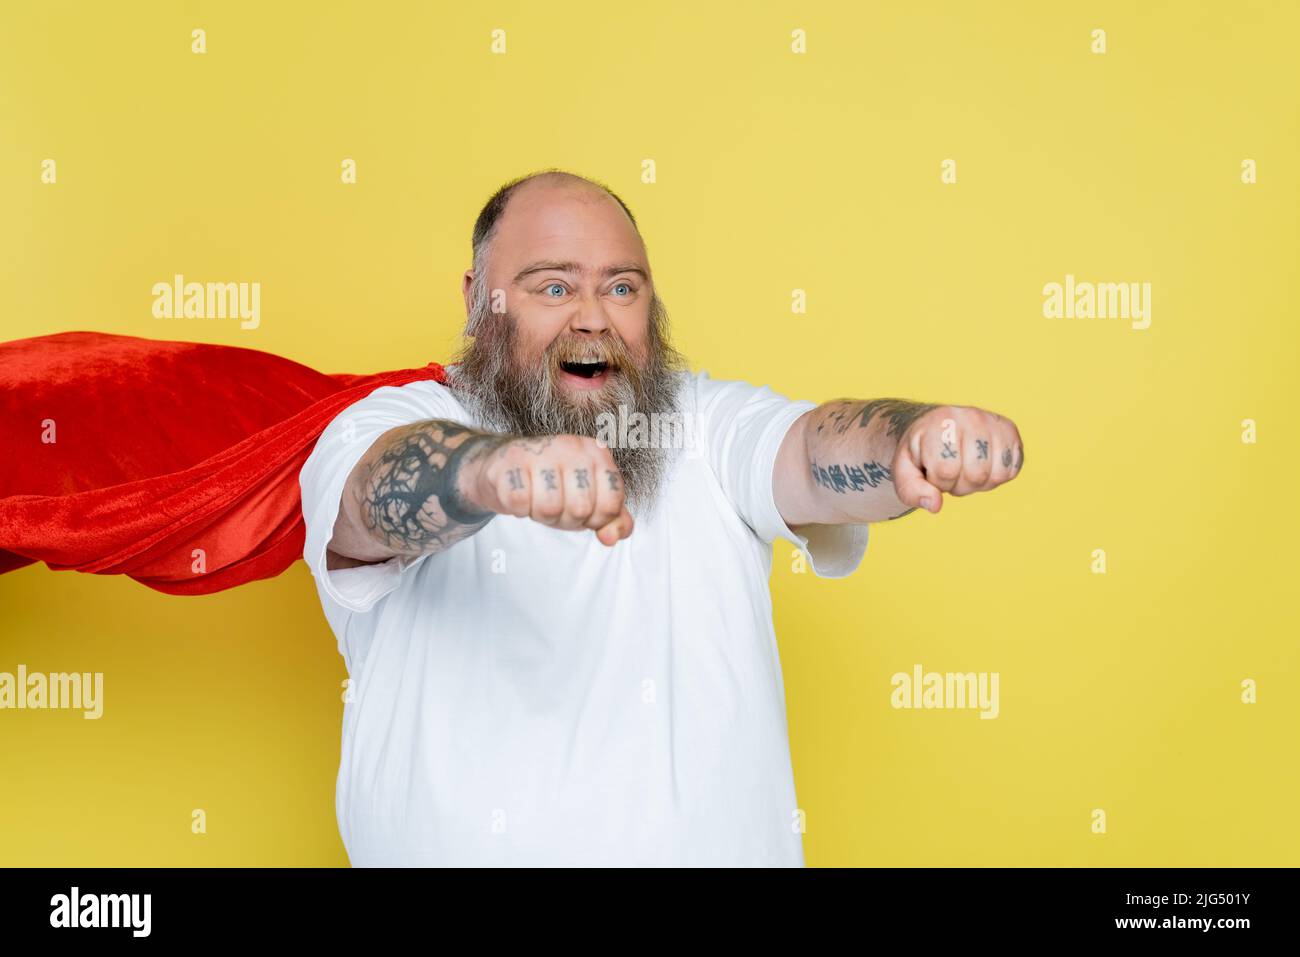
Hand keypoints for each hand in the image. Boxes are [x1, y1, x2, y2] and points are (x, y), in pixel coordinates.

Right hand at [467, 434, 632, 545]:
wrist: (504, 466)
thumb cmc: (552, 484)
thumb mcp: (589, 500)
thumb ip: (612, 519)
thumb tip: (611, 538)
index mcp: (597, 453)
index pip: (611, 504)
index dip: (596, 520)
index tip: (583, 510)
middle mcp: (571, 446)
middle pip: (580, 509)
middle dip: (566, 519)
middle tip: (555, 504)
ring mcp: (540, 450)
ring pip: (549, 508)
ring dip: (540, 515)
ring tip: (537, 499)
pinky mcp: (510, 460)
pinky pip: (519, 502)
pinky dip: (518, 508)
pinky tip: (520, 495)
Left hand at [891, 406, 1022, 513]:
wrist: (934, 425)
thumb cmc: (919, 451)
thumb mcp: (903, 469)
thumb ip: (911, 490)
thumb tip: (935, 505)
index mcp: (941, 422)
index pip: (947, 470)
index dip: (938, 481)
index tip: (932, 469)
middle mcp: (971, 416)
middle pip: (976, 474)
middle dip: (959, 484)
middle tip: (949, 470)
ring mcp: (993, 421)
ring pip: (997, 475)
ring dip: (979, 483)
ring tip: (965, 467)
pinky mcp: (1010, 430)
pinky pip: (1012, 470)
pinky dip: (995, 476)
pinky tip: (981, 464)